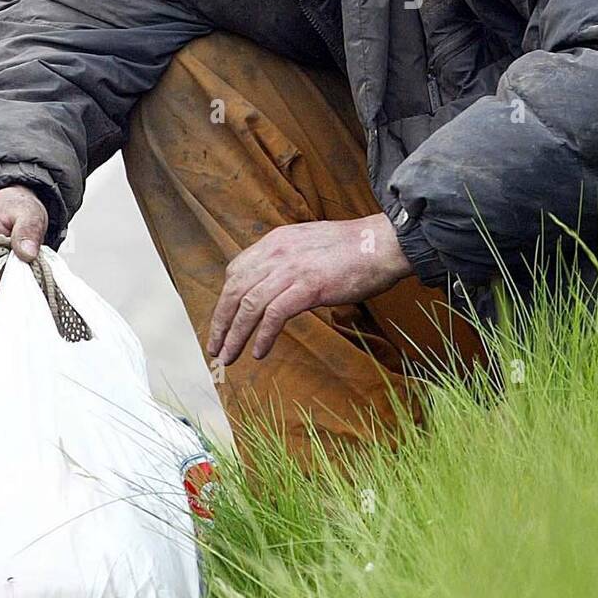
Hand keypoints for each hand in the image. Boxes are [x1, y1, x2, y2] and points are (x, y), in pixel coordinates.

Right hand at [0, 185, 48, 307]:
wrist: (3, 207)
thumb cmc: (11, 209)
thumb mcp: (28, 213)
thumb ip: (28, 230)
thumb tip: (27, 254)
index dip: (8, 275)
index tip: (25, 266)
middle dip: (6, 283)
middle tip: (22, 265)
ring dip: (2, 286)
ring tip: (14, 264)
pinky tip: (8, 271)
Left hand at [207, 213, 411, 364]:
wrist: (382, 244)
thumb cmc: (353, 249)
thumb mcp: (309, 244)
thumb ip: (289, 259)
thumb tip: (277, 283)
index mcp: (276, 241)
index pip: (236, 270)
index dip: (225, 298)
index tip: (222, 320)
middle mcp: (277, 252)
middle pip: (235, 290)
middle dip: (220, 322)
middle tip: (215, 347)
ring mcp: (292, 269)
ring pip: (249, 306)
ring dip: (235, 335)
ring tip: (230, 356)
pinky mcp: (309, 286)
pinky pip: (275, 316)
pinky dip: (263, 336)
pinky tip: (259, 352)